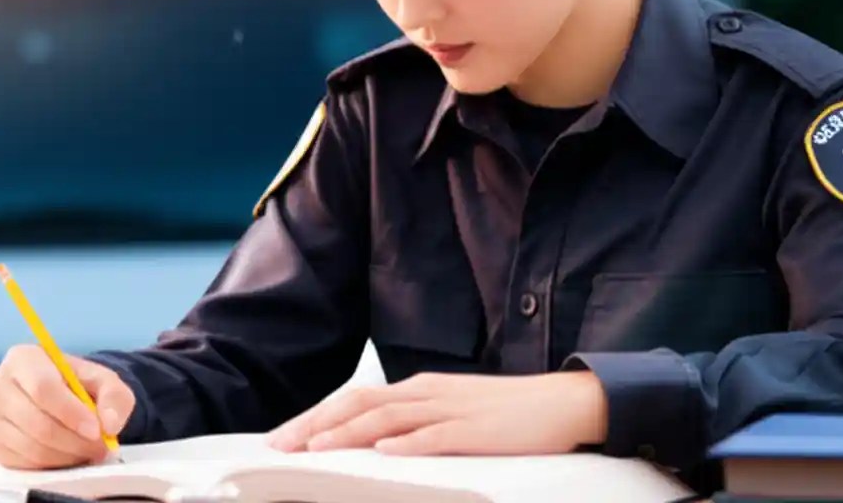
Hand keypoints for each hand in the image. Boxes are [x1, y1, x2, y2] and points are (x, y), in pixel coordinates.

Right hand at [0, 344, 135, 468]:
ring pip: (31, 448)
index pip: (43, 388)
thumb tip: (109, 424)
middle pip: (36, 422)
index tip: (96, 430)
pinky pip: (25, 464)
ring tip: (89, 450)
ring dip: (67, 455)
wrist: (59, 397)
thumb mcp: (104, 381)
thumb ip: (114, 397)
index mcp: (22, 359)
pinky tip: (69, 455)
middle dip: (74, 440)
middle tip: (100, 446)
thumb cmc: (78, 385)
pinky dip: (54, 465)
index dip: (71, 413)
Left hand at [266, 371, 607, 456]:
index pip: (355, 399)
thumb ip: (414, 425)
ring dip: (348, 433)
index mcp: (418, 389)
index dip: (316, 417)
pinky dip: (407, 443)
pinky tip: (384, 452)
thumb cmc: (504, 415)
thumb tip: (372, 444)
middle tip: (281, 446)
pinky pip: (436, 435)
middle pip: (359, 403)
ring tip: (316, 449)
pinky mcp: (476, 428)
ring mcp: (450, 408)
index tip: (283, 438)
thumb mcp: (450, 414)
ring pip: (388, 417)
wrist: (561, 401)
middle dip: (316, 424)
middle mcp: (426, 392)